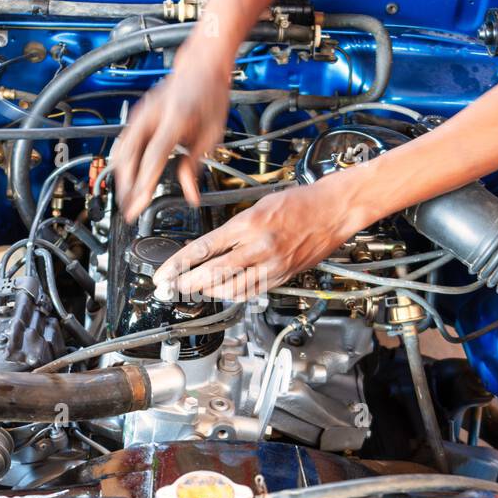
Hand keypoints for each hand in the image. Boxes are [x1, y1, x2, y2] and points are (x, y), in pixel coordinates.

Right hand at [109, 43, 234, 221]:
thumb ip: (195, 166)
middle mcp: (152, 114)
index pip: (153, 157)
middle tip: (130, 209)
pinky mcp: (137, 115)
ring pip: (121, 150)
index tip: (138, 205)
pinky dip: (122, 163)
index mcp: (175, 117)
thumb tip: (191, 195)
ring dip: (122, 177)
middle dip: (127, 186)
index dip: (144, 184)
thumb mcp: (212, 134)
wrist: (201, 66)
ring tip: (127, 199)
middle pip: (130, 156)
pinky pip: (123, 143)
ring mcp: (141, 113)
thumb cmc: (210, 95)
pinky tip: (125, 178)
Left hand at [153, 177, 369, 300]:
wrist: (333, 210)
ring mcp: (273, 265)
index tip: (164, 274)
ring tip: (195, 288)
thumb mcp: (258, 206)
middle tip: (173, 286)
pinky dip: (233, 294)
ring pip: (231, 289)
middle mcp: (260, 247)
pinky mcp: (283, 276)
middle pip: (213, 274)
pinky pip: (252, 292)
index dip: (179, 265)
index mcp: (249, 224)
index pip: (204, 249)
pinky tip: (223, 291)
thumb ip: (233, 229)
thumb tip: (208, 248)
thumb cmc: (299, 202)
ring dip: (208, 291)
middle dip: (188, 283)